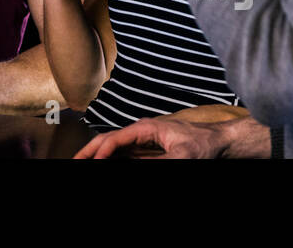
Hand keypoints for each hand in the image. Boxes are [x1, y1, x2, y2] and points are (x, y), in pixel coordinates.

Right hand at [73, 110, 233, 158]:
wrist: (218, 141)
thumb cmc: (203, 145)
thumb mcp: (181, 157)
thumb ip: (156, 163)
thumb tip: (131, 163)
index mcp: (146, 128)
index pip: (115, 139)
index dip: (100, 152)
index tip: (90, 163)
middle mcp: (141, 131)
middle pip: (108, 139)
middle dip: (89, 150)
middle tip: (73, 161)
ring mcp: (143, 139)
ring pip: (113, 147)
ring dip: (97, 155)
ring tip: (83, 162)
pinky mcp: (148, 148)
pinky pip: (123, 153)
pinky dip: (110, 158)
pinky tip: (103, 162)